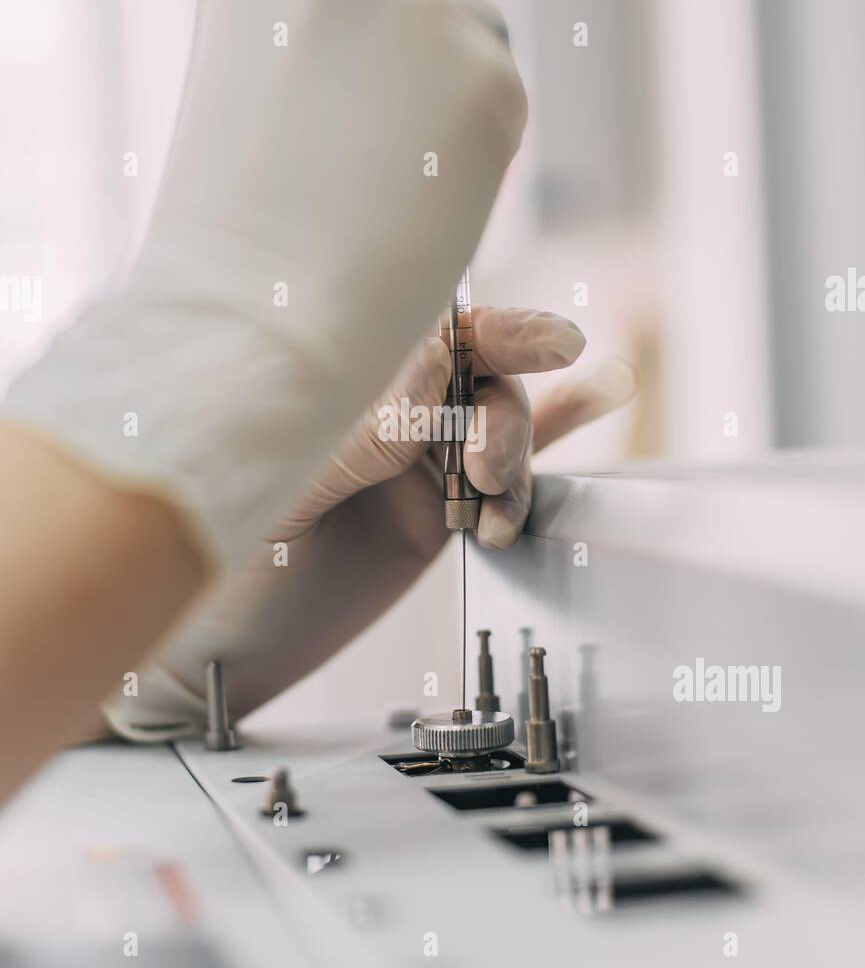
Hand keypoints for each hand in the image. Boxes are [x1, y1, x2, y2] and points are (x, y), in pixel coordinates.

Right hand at [3, 0, 525, 568]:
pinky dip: (478, 147)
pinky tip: (419, 195)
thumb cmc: (237, 231)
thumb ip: (328, 29)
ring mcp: (429, 4)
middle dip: (438, 25)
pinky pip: (504, 98)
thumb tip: (424, 23)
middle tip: (403, 124)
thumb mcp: (257, 83)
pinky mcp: (491, 76)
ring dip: (456, 92)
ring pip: (482, 34)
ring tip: (381, 180)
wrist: (256, 313)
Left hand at [104, 311, 635, 739]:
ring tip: (488, 516)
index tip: (556, 344)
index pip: (434, 334)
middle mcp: (383, 410)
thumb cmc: (220, 537)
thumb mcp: (289, 468)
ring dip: (516, 467)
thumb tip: (437, 367)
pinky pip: (500, 472)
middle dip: (501, 424)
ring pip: (501, 434)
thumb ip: (366, 423)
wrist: (212, 635)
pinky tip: (602, 393)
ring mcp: (412, 462)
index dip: (503, 331)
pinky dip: (554, 437)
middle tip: (483, 473)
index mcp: (339, 377)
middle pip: (480, 385)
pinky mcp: (431, 514)